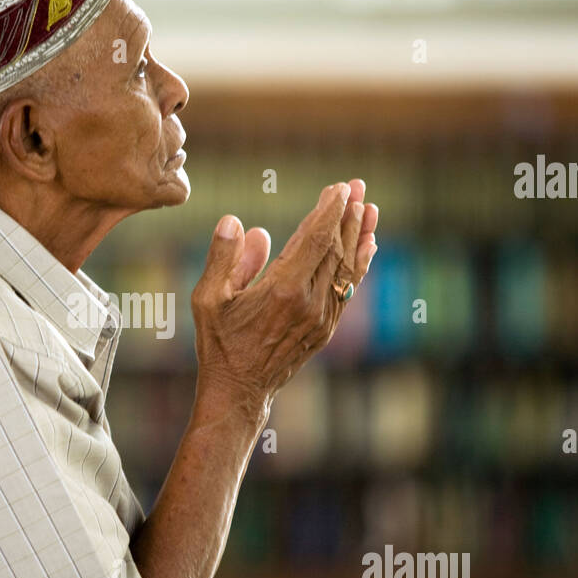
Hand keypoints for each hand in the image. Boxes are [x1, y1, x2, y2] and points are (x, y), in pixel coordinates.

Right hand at [191, 179, 377, 413]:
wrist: (240, 391)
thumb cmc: (219, 344)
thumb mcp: (207, 299)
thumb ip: (222, 257)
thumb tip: (235, 221)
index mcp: (283, 289)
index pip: (315, 239)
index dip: (329, 211)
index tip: (340, 188)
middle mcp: (310, 302)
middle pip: (337, 249)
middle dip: (349, 214)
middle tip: (358, 186)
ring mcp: (322, 317)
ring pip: (347, 268)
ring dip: (360, 235)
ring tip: (371, 208)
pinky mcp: (326, 328)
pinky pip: (348, 288)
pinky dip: (359, 264)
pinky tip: (367, 246)